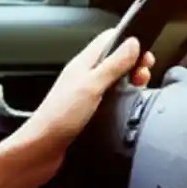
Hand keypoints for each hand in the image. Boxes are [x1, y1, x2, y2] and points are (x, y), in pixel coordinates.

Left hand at [15, 29, 153, 153]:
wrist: (42, 149)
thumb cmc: (59, 117)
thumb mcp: (92, 86)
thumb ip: (113, 64)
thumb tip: (133, 43)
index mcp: (83, 63)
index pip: (109, 39)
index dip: (130, 42)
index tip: (145, 56)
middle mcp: (84, 75)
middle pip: (115, 59)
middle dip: (134, 63)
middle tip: (143, 76)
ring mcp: (86, 93)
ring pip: (114, 78)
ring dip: (129, 80)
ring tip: (138, 87)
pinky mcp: (88, 111)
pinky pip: (110, 97)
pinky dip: (122, 97)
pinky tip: (126, 105)